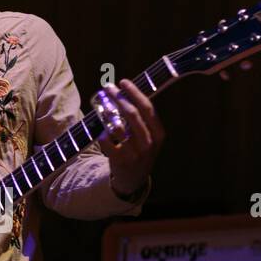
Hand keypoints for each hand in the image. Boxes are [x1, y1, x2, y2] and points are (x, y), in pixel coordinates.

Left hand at [101, 80, 163, 195]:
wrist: (133, 178)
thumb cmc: (139, 149)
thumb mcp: (148, 136)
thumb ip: (141, 117)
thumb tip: (124, 91)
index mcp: (158, 134)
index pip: (147, 108)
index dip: (134, 92)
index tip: (123, 82)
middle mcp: (148, 144)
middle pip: (132, 114)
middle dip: (118, 98)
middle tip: (107, 88)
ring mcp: (134, 153)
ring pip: (117, 126)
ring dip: (107, 113)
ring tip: (102, 108)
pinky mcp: (119, 161)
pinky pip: (106, 140)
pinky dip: (101, 132)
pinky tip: (101, 131)